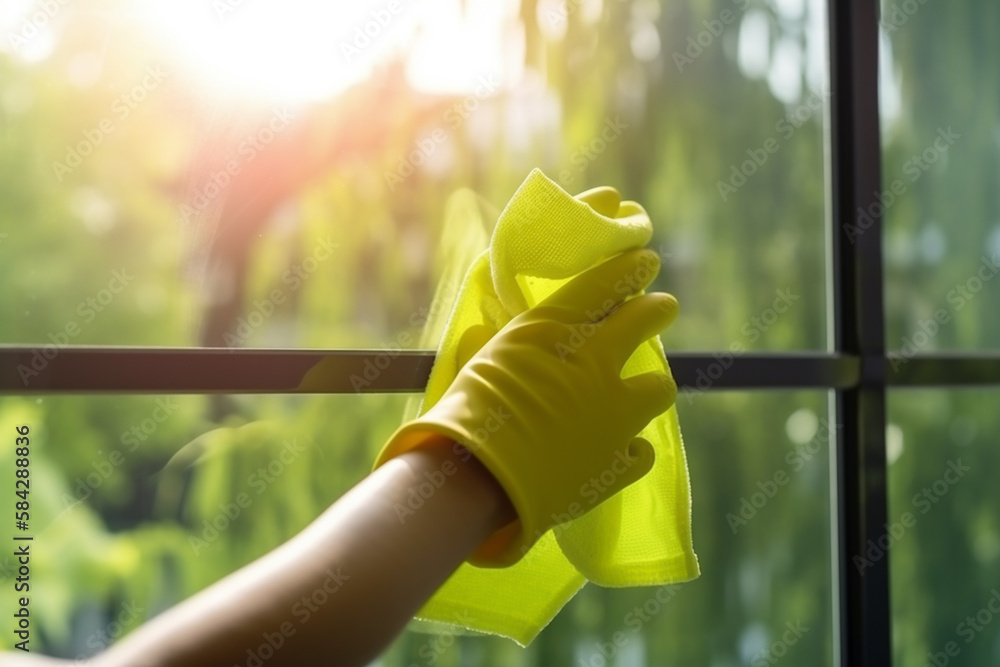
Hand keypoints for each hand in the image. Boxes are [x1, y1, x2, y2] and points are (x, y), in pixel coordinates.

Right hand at [374, 248, 678, 565]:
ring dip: (649, 387)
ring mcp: (616, 415)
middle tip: (662, 307)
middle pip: (645, 321)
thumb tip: (479, 335)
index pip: (606, 285)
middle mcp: (597, 364)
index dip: (630, 270)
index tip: (646, 262)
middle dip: (657, 309)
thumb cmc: (465, 413)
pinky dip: (629, 450)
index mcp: (558, 331)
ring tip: (641, 392)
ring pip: (659, 388)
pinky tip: (617, 451)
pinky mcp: (620, 462)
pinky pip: (642, 449)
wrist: (478, 481)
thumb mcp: (476, 364)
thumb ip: (494, 347)